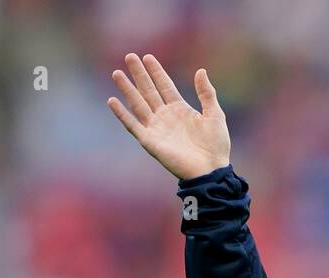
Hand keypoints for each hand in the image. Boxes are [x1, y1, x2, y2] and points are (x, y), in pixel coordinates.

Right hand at [107, 53, 230, 179]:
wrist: (210, 170)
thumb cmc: (216, 146)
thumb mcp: (215, 115)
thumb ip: (207, 94)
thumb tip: (201, 71)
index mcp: (181, 110)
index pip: (165, 86)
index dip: (157, 72)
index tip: (148, 57)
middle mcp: (166, 117)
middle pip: (149, 91)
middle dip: (140, 74)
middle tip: (130, 56)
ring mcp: (157, 128)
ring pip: (138, 104)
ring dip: (127, 89)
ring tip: (117, 73)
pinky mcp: (150, 141)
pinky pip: (133, 125)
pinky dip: (122, 114)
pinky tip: (112, 101)